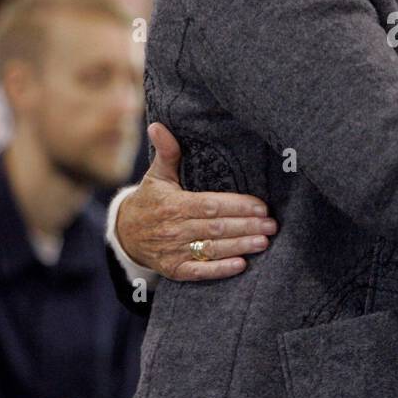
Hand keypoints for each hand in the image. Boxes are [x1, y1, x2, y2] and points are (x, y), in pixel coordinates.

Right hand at [115, 123, 276, 279]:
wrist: (125, 233)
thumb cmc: (150, 199)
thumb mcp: (157, 175)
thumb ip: (166, 152)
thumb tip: (159, 125)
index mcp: (173, 204)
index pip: (210, 205)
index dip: (237, 205)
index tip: (261, 206)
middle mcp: (173, 229)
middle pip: (216, 228)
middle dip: (246, 226)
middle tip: (272, 224)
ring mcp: (173, 251)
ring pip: (211, 250)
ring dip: (240, 246)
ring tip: (264, 241)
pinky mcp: (174, 270)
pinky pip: (199, 272)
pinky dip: (219, 270)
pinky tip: (241, 265)